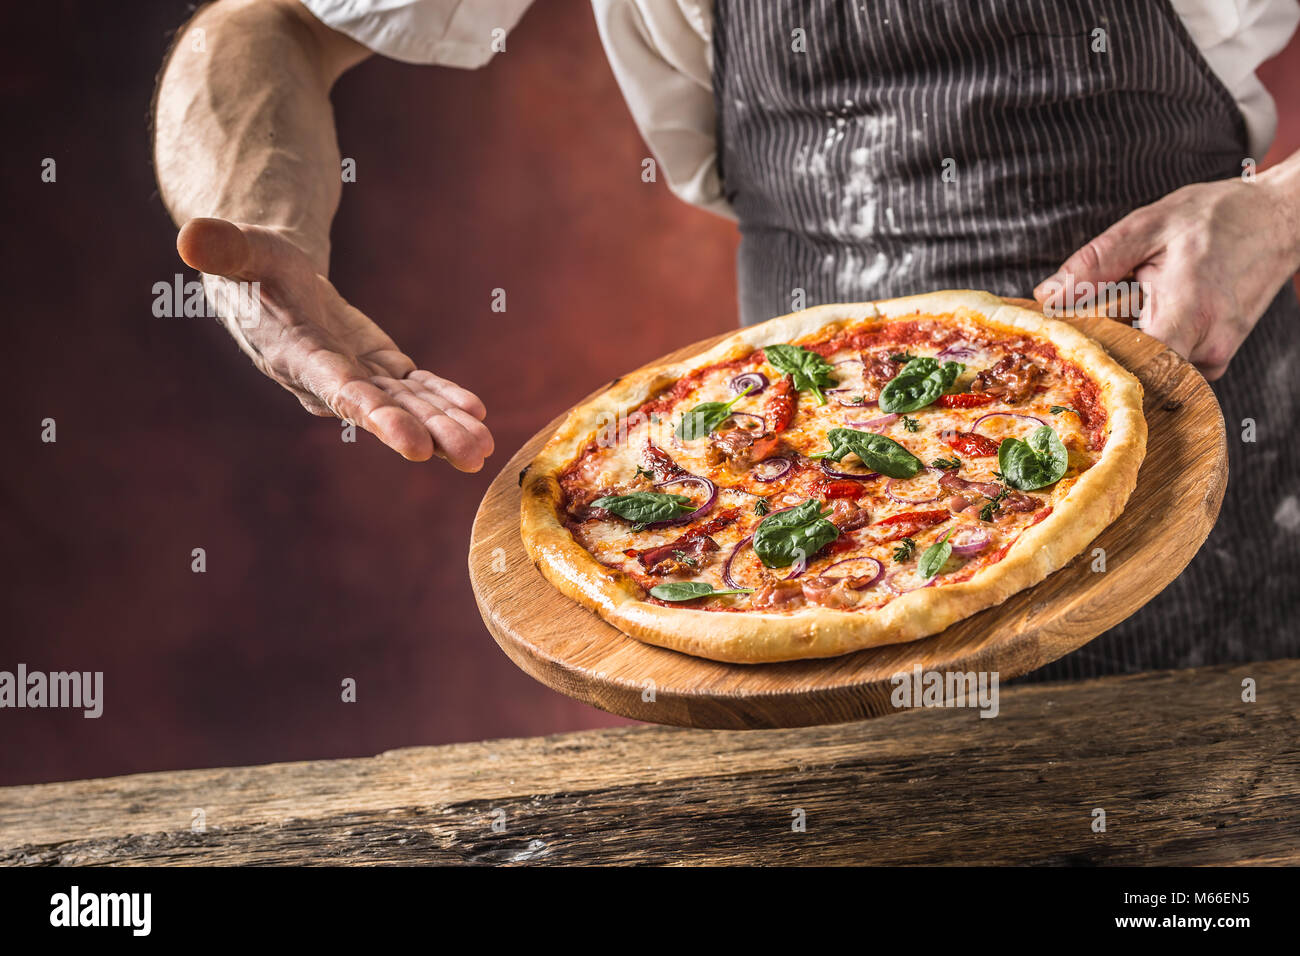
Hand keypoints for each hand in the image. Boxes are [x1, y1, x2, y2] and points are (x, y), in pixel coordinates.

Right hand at [176, 218, 493, 469]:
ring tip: (484, 449)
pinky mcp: (377, 368)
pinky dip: (445, 398)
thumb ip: (223, 248)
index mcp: (299, 358)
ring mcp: (357, 377)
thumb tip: (190, 237)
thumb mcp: (240, 249)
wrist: (265, 282)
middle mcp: (330, 381)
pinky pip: (416, 387)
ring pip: (408, 407)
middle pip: (385, 412)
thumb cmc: (250, 264)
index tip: (414, 445)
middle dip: (429, 433)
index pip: (341, 393)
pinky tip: (476, 413)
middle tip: (472, 455)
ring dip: (447, 425)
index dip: (379, 418)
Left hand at [1033, 172, 1299, 379]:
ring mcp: (1215, 358)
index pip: (1130, 367)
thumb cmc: (1217, 218)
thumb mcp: (1148, 227)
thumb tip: (1048, 295)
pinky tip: (1145, 317)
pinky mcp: (1216, 359)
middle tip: (1083, 325)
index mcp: (1187, 314)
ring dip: (1127, 347)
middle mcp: (1206, 347)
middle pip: (1135, 374)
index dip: (1093, 360)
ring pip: (1151, 372)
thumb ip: (1096, 263)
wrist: (1278, 219)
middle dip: (1103, 353)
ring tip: (1124, 308)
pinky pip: (1170, 366)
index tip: (1067, 345)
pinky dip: (1149, 346)